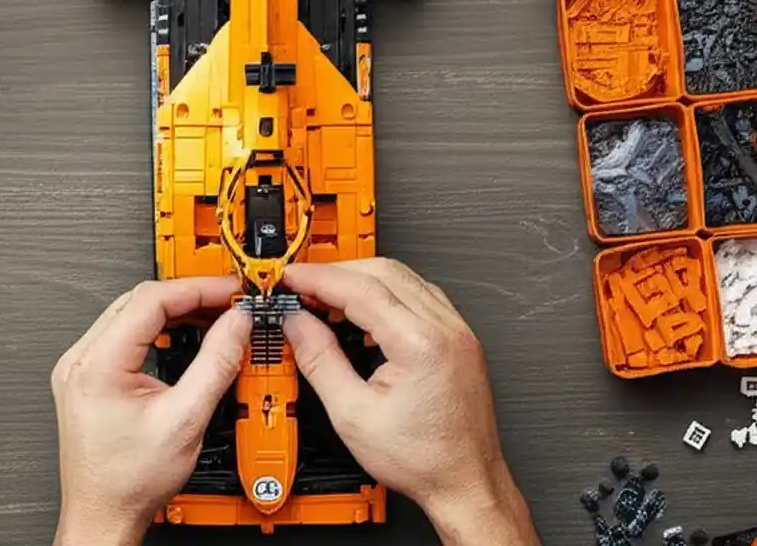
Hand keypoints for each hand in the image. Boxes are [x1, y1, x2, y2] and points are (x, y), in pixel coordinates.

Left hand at [52, 277, 249, 545]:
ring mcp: (81, 368)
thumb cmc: (128, 481)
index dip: (197, 290)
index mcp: (97, 365)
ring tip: (215, 315)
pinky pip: (126, 335)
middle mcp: (81, 361)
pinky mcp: (90, 378)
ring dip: (175, 311)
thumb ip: (216, 363)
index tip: (229, 292)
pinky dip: (160, 329)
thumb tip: (237, 325)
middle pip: (140, 301)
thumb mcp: (186, 418)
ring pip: (132, 314)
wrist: (104, 516)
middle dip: (190, 296)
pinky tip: (186, 334)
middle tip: (228, 300)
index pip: (151, 300)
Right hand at [282, 259, 538, 545]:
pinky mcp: (460, 338)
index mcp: (420, 344)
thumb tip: (297, 325)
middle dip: (336, 273)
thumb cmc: (423, 460)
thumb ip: (319, 360)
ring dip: (361, 280)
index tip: (291, 278)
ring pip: (403, 277)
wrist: (465, 483)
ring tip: (326, 300)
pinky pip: (419, 296)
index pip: (360, 288)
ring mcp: (457, 331)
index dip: (318, 278)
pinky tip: (364, 312)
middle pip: (383, 272)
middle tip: (303, 288)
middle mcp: (445, 329)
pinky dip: (385, 294)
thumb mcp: (352, 414)